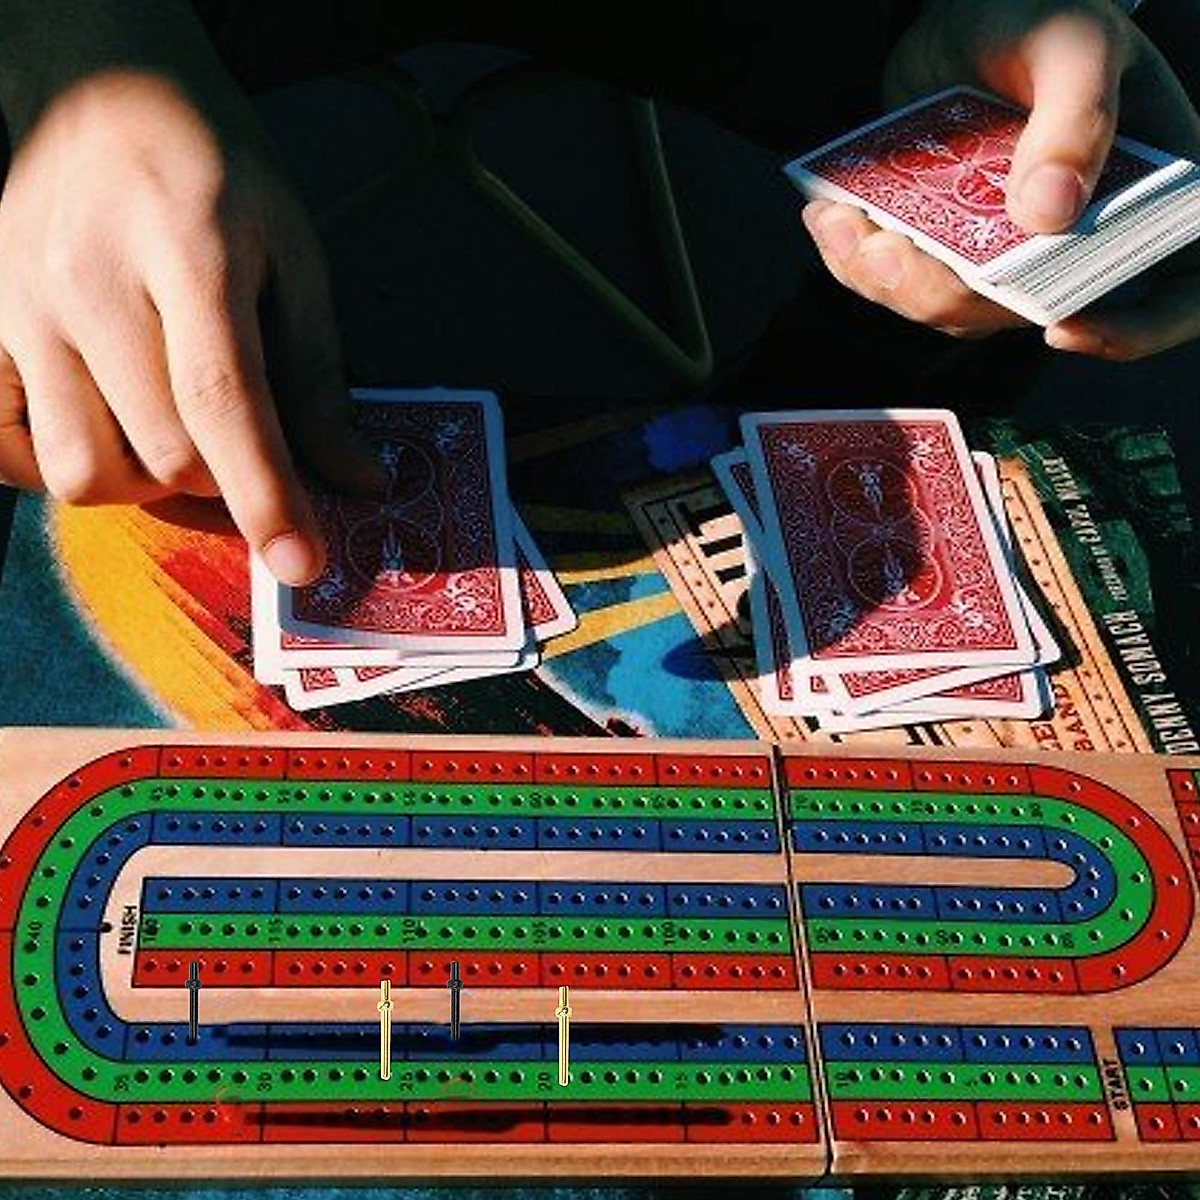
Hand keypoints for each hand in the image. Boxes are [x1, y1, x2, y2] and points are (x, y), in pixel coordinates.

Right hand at [0, 2, 380, 583]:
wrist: (100, 90)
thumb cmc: (217, 175)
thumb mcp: (294, 255)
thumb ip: (319, 376)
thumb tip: (356, 481)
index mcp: (187, 248)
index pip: (225, 403)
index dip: (267, 496)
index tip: (302, 567)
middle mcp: (88, 278)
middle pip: (160, 453)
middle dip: (221, 479)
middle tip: (242, 439)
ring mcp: (20, 302)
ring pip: (82, 469)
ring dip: (147, 481)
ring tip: (176, 429)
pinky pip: (16, 447)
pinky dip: (73, 462)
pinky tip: (112, 422)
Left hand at [800, 0, 1199, 360]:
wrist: (960, 13)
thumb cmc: (1037, 13)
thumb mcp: (1071, 41)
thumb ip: (1074, 116)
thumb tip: (1048, 216)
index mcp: (1145, 192)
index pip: (1176, 291)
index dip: (1134, 329)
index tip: (1064, 329)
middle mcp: (1077, 238)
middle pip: (1026, 311)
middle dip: (946, 293)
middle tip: (887, 248)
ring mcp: (1007, 252)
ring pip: (954, 307)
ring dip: (888, 281)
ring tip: (842, 224)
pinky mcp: (948, 249)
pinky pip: (907, 285)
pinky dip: (858, 263)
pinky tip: (830, 220)